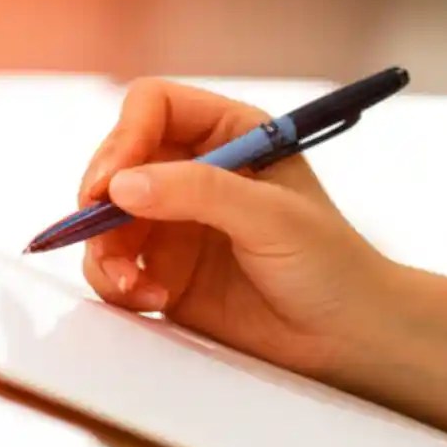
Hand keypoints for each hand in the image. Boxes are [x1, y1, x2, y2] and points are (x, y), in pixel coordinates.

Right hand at [79, 78, 391, 375]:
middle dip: (100, 202)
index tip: (110, 184)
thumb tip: (122, 186)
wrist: (346, 337)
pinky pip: (113, 268)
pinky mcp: (163, 271)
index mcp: (227, 134)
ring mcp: (174, 223)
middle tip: (102, 237)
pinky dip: (118, 284)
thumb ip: (198, 192)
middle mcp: (193, 172)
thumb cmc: (330, 264)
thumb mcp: (271, 216)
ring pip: (105, 221)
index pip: (153, 108)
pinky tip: (153, 300)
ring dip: (105, 252)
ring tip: (132, 285)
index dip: (124, 138)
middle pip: (116, 163)